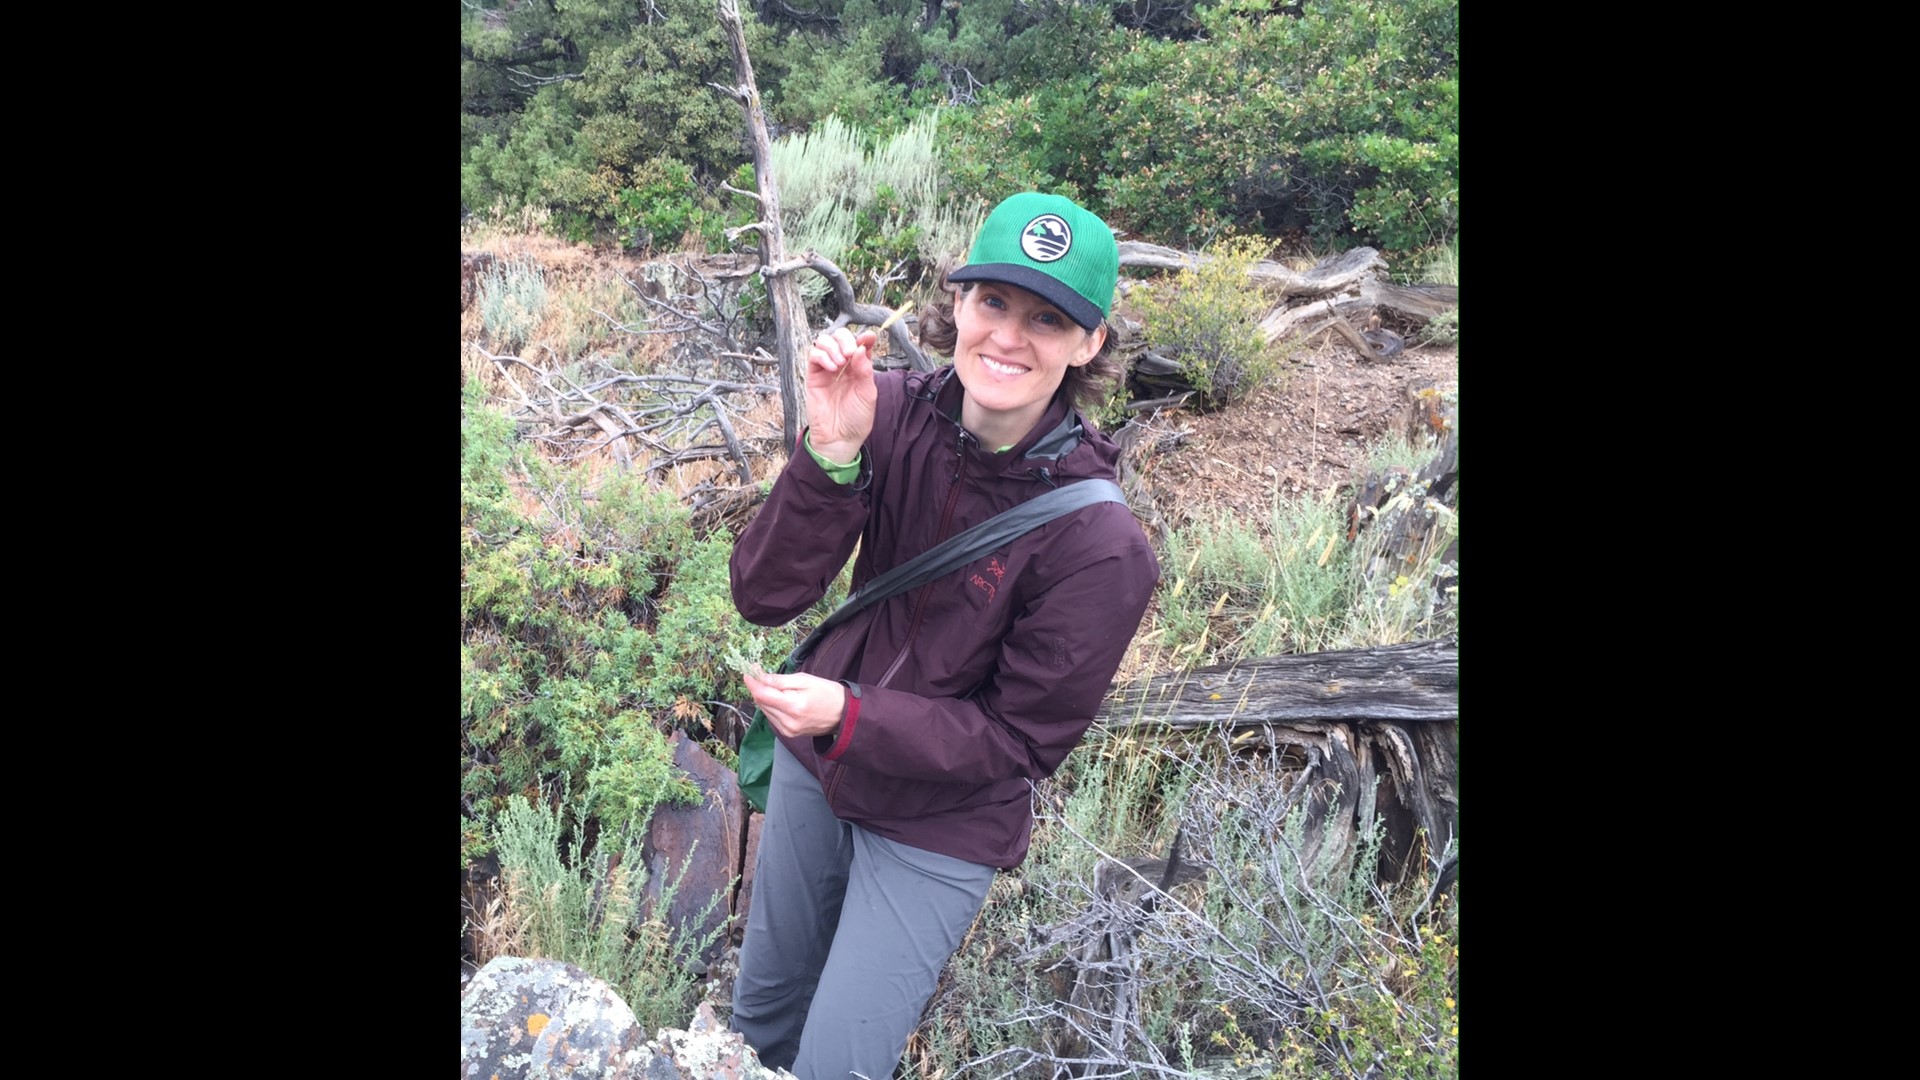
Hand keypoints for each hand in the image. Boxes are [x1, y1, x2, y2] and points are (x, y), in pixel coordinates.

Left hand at [744, 668, 846, 739]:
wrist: (844, 714)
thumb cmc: (827, 693)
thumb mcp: (805, 680)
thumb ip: (781, 680)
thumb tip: (760, 677)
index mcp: (793, 706)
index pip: (763, 695)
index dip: (753, 683)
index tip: (748, 672)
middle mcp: (788, 722)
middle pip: (762, 703)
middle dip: (758, 688)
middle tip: (759, 673)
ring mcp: (788, 730)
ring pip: (765, 711)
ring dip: (764, 697)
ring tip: (772, 685)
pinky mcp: (789, 734)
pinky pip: (772, 718)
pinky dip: (771, 706)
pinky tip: (779, 699)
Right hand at [805, 327, 878, 463]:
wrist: (840, 439)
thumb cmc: (856, 419)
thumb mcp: (868, 394)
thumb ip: (865, 370)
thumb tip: (861, 348)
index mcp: (859, 369)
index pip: (860, 344)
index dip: (864, 337)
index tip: (868, 337)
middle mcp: (843, 366)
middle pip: (840, 337)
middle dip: (846, 340)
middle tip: (850, 353)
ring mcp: (827, 370)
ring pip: (824, 341)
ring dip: (833, 346)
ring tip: (840, 363)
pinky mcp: (813, 377)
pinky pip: (813, 355)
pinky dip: (822, 356)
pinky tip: (831, 368)